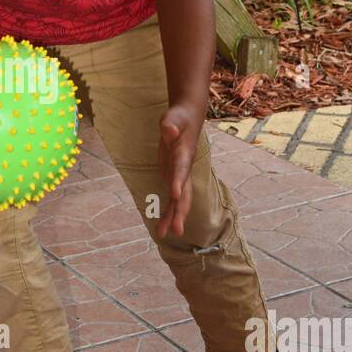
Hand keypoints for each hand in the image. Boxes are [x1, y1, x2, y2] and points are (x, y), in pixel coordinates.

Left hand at [156, 103, 201, 238]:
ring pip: (178, 200)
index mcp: (184, 154)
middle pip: (184, 193)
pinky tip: (162, 227)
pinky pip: (172, 198)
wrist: (189, 118)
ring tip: (162, 235)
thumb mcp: (173, 117)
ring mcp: (180, 175)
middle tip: (176, 231)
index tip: (175, 195)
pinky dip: (167, 212)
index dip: (178, 181)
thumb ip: (170, 124)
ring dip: (172, 217)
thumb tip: (168, 129)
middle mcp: (184, 168)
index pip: (181, 169)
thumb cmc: (179, 117)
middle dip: (180, 211)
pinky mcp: (174, 177)